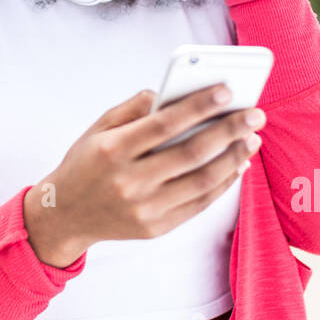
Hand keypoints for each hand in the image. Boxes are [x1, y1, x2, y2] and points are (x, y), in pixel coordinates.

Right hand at [23, 85, 266, 266]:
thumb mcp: (98, 127)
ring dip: (233, 159)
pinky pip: (199, 204)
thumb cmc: (85, 163)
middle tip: (255, 115)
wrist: (64, 214)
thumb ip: (133, 108)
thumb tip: (172, 95)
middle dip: (229, 131)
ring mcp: (144, 209)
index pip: (164, 124)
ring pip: (202, 182)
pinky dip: (222, 184)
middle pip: (191, 154)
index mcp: (113, 150)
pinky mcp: (155, 228)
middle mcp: (129, 182)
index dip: (198, 106)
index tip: (227, 90)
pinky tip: (236, 165)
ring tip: (252, 139)